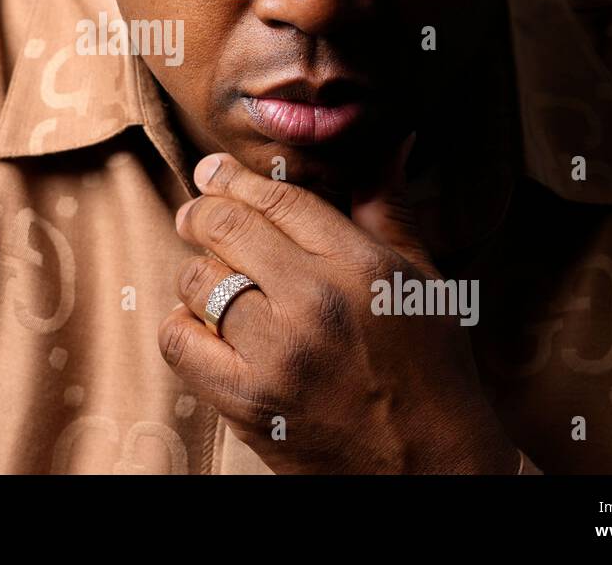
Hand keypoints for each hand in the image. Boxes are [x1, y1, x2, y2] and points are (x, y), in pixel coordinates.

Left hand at [158, 135, 520, 473]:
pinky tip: (204, 323)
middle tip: (196, 214)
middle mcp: (315, 303)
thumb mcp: (422, 281)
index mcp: (361, 267)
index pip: (279, 198)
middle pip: (227, 227)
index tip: (213, 172)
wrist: (430, 469)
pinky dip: (182, 324)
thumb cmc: (431, 371)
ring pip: (198, 280)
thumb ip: (389, 209)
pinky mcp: (246, 402)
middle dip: (202, 212)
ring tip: (214, 278)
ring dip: (198, 272)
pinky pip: (179, 340)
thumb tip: (392, 142)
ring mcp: (276, 354)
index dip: (236, 178)